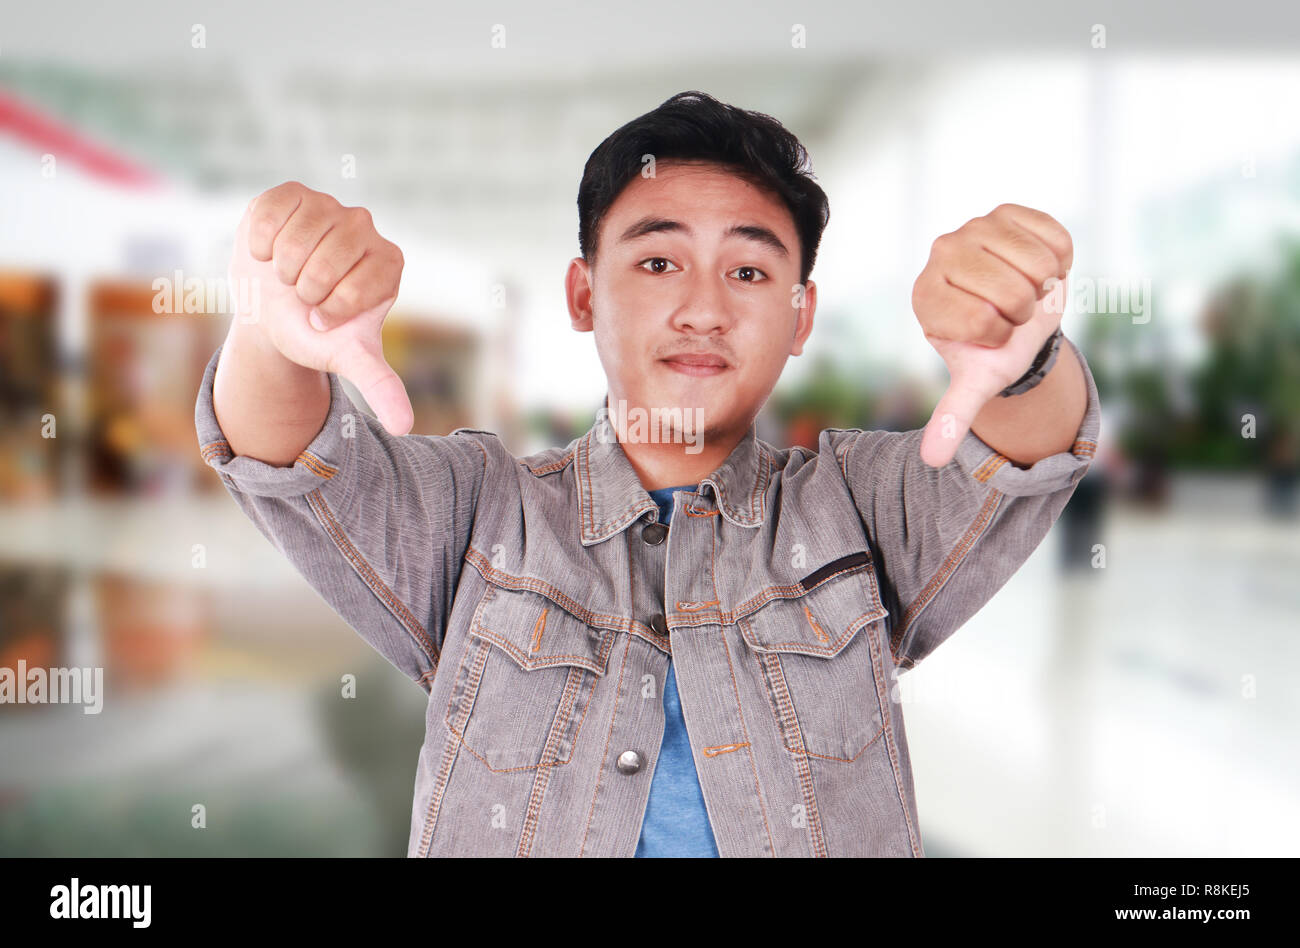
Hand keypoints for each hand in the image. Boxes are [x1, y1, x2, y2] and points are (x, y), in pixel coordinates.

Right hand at [229, 181, 413, 435]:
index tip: (325, 316)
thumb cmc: (316, 332)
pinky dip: (260, 240)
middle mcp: (365, 227)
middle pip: (327, 259)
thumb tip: (405, 426)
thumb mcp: (347, 358)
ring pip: (298, 235)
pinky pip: (269, 211)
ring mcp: (328, 205)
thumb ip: (379, 384)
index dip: (330, 311)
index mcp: (388, 262)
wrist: (273, 312)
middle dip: (305, 290)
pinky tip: (268, 252)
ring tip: (286, 274)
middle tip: (303, 295)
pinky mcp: (291, 193)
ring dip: (281, 267)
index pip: (355, 288)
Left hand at [910, 203, 1072, 466]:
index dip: (1002, 335)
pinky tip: (1039, 265)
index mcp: (927, 296)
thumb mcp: (976, 379)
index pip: (983, 321)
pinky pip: (1056, 239)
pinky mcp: (1007, 211)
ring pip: (1038, 264)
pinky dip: (1060, 260)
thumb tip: (932, 460)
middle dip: (1026, 312)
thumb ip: (953, 415)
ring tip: (1026, 288)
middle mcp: (941, 254)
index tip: (992, 333)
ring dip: (1045, 285)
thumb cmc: (993, 346)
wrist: (1017, 310)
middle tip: (1014, 311)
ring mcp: (973, 226)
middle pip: (1012, 292)